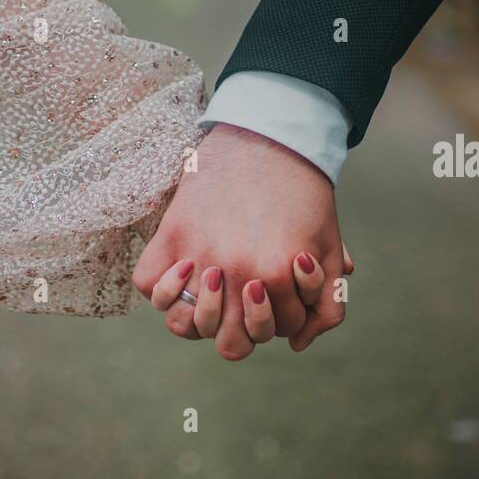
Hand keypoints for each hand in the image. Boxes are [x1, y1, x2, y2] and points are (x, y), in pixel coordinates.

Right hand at [132, 122, 352, 359]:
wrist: (268, 134)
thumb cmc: (303, 190)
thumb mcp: (329, 245)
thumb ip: (327, 301)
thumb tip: (300, 344)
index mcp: (277, 275)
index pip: (281, 332)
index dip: (288, 314)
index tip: (284, 287)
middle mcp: (233, 272)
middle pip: (232, 344)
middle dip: (248, 326)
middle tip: (250, 293)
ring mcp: (198, 254)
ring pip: (186, 327)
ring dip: (203, 317)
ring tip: (216, 286)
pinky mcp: (171, 232)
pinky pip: (149, 285)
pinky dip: (162, 288)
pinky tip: (185, 267)